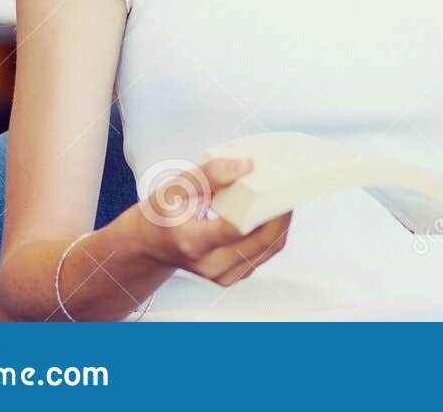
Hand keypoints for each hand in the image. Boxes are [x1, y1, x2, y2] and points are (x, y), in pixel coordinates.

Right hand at [124, 157, 292, 287]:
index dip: (263, 206)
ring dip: (282, 221)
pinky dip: (274, 231)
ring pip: (270, 248)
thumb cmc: (164, 213)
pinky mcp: (234, 276)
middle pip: (262, 240)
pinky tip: (272, 211)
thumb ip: (210, 173)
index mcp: (192, 243)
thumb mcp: (175, 186)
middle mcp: (210, 266)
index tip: (278, 185)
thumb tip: (247, 166)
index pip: (236, 228)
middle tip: (291, 184)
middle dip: (282, 211)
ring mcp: (224, 276)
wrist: (151, 245)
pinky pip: (265, 252)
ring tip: (283, 194)